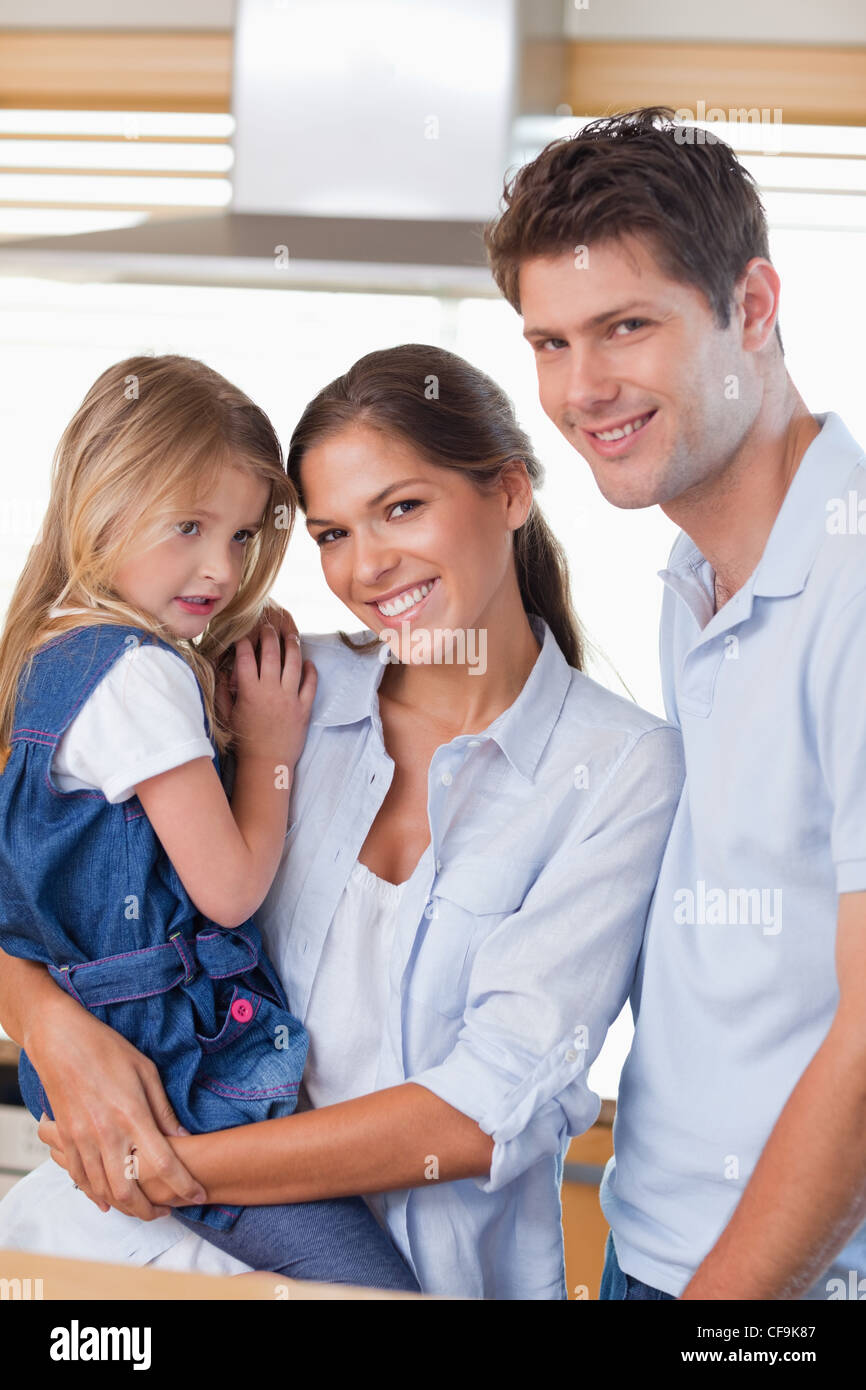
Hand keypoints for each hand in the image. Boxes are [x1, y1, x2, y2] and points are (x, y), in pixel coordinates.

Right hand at [28, 1000, 207, 1219]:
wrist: (61, 1042)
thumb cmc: (106, 1050)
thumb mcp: (145, 1072)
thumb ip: (163, 1109)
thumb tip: (182, 1137)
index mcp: (132, 1115)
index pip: (164, 1161)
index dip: (184, 1185)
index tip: (198, 1195)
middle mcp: (107, 1133)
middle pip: (130, 1189)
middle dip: (151, 1210)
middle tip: (168, 1210)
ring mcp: (83, 1139)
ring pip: (104, 1190)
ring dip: (125, 1207)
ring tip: (144, 1208)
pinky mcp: (67, 1139)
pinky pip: (80, 1178)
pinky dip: (95, 1195)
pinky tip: (108, 1201)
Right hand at [228, 609, 315, 768]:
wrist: (267, 763)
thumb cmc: (244, 741)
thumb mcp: (227, 715)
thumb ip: (223, 691)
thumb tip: (222, 670)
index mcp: (249, 691)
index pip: (246, 658)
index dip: (244, 643)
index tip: (242, 636)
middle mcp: (271, 691)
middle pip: (272, 654)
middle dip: (269, 636)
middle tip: (268, 627)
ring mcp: (290, 699)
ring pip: (294, 664)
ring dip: (292, 646)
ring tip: (291, 636)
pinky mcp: (304, 708)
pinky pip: (310, 684)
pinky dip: (311, 671)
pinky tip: (308, 662)